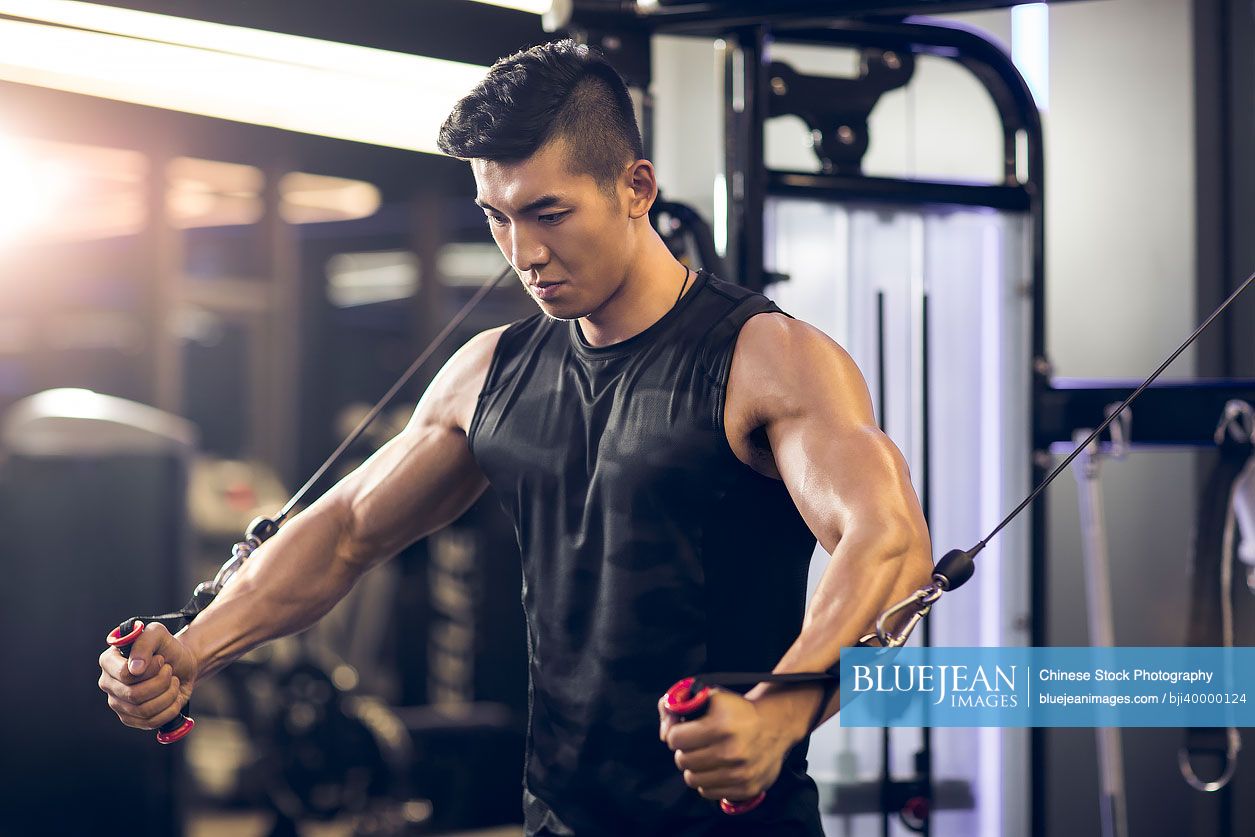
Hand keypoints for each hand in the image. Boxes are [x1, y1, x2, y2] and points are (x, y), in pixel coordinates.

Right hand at [98, 622, 198, 730]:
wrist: (182, 664)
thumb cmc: (166, 648)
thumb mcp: (158, 633)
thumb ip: (144, 642)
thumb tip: (134, 669)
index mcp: (109, 662)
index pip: (124, 674)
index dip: (150, 669)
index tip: (160, 659)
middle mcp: (109, 684)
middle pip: (134, 695)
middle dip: (161, 682)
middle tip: (169, 670)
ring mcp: (118, 704)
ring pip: (144, 710)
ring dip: (168, 694)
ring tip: (172, 682)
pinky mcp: (131, 719)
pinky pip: (152, 722)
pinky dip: (170, 708)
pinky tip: (172, 696)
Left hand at [659, 687, 799, 803]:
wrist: (776, 724)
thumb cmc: (736, 710)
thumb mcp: (710, 696)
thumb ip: (678, 705)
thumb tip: (664, 734)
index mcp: (721, 725)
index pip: (675, 739)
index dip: (676, 733)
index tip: (685, 730)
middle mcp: (732, 751)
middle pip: (682, 761)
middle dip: (685, 750)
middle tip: (696, 743)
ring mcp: (740, 773)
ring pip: (692, 780)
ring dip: (695, 768)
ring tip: (706, 756)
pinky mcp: (747, 789)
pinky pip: (708, 793)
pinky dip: (708, 782)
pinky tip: (717, 768)